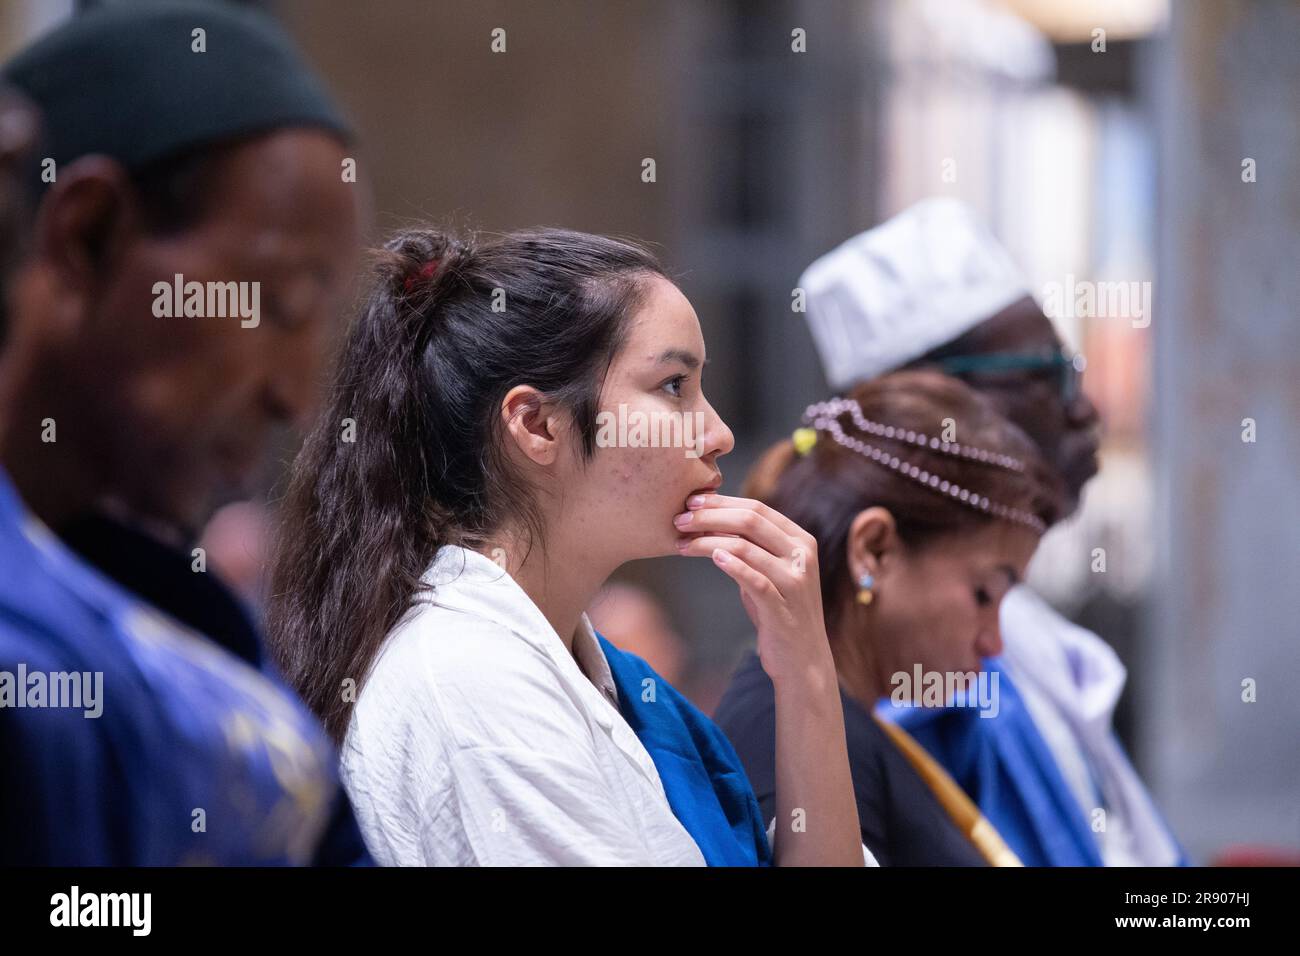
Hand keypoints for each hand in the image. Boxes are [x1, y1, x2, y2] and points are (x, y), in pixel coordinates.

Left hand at [674, 494, 832, 687]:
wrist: (802, 659)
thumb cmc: (778, 612)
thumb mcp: (767, 573)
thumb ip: (749, 548)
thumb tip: (707, 521)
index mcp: (800, 540)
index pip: (757, 508)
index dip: (721, 502)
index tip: (691, 501)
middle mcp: (802, 556)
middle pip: (751, 520)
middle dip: (710, 516)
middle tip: (680, 520)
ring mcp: (795, 581)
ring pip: (747, 547)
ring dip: (708, 542)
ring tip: (682, 544)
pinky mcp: (782, 607)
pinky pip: (754, 579)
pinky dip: (731, 564)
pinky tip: (711, 557)